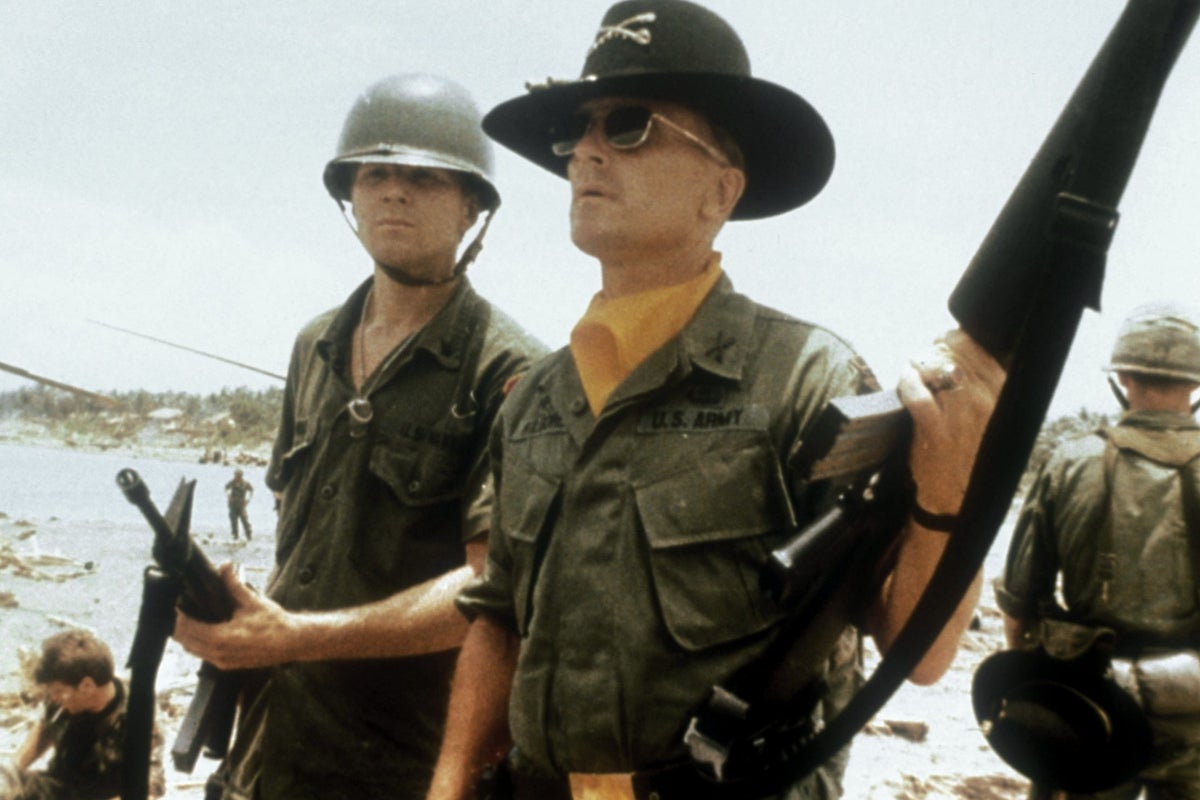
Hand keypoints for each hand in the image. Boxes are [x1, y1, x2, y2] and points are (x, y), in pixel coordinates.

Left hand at [173, 563, 298, 669]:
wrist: (292, 642)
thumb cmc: (275, 623)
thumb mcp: (252, 601)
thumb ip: (234, 584)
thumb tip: (225, 566)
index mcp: (222, 638)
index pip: (188, 628)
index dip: (179, 615)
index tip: (176, 603)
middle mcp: (218, 653)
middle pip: (185, 641)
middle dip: (179, 625)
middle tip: (179, 609)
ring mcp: (222, 661)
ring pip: (192, 650)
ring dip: (187, 635)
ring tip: (188, 618)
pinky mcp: (227, 665)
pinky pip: (203, 655)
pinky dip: (197, 644)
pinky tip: (202, 631)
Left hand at [898, 329, 1004, 515]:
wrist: (957, 502)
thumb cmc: (970, 457)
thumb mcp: (990, 422)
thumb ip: (984, 390)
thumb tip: (962, 356)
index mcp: (1003, 399)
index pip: (981, 352)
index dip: (956, 340)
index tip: (941, 341)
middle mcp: (986, 404)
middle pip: (957, 356)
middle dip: (934, 348)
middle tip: (920, 354)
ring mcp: (961, 418)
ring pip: (936, 370)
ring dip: (918, 362)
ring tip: (910, 365)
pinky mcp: (935, 432)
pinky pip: (918, 394)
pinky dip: (907, 381)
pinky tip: (905, 379)